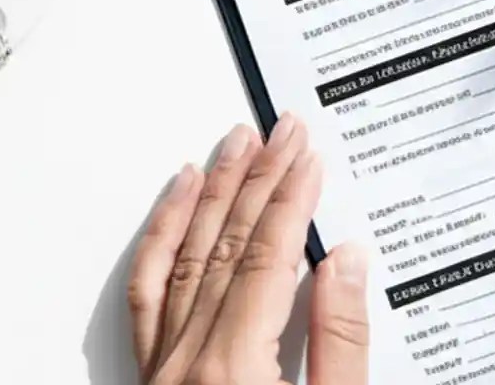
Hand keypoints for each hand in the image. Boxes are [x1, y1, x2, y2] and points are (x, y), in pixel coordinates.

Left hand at [127, 114, 370, 383]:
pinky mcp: (153, 376)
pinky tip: (179, 197)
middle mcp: (188, 361)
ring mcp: (163, 367)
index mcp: (234, 369)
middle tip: (283, 133)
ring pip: (185, 256)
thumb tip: (346, 262)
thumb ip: (339, 342)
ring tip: (237, 147)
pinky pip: (148, 291)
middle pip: (228, 244)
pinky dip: (163, 237)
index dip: (292, 201)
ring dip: (215, 193)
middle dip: (261, 179)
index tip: (309, 159)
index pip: (267, 257)